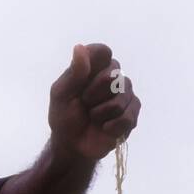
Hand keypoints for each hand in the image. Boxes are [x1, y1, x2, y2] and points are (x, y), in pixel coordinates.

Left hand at [48, 42, 140, 164]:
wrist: (72, 145)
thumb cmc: (64, 117)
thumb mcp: (61, 95)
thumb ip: (73, 73)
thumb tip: (80, 47)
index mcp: (94, 68)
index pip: (102, 52)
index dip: (93, 65)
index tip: (81, 80)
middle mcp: (113, 77)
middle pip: (112, 75)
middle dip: (92, 95)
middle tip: (84, 104)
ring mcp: (126, 95)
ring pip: (120, 98)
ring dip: (100, 113)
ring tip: (93, 117)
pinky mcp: (132, 114)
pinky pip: (127, 117)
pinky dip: (111, 126)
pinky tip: (104, 128)